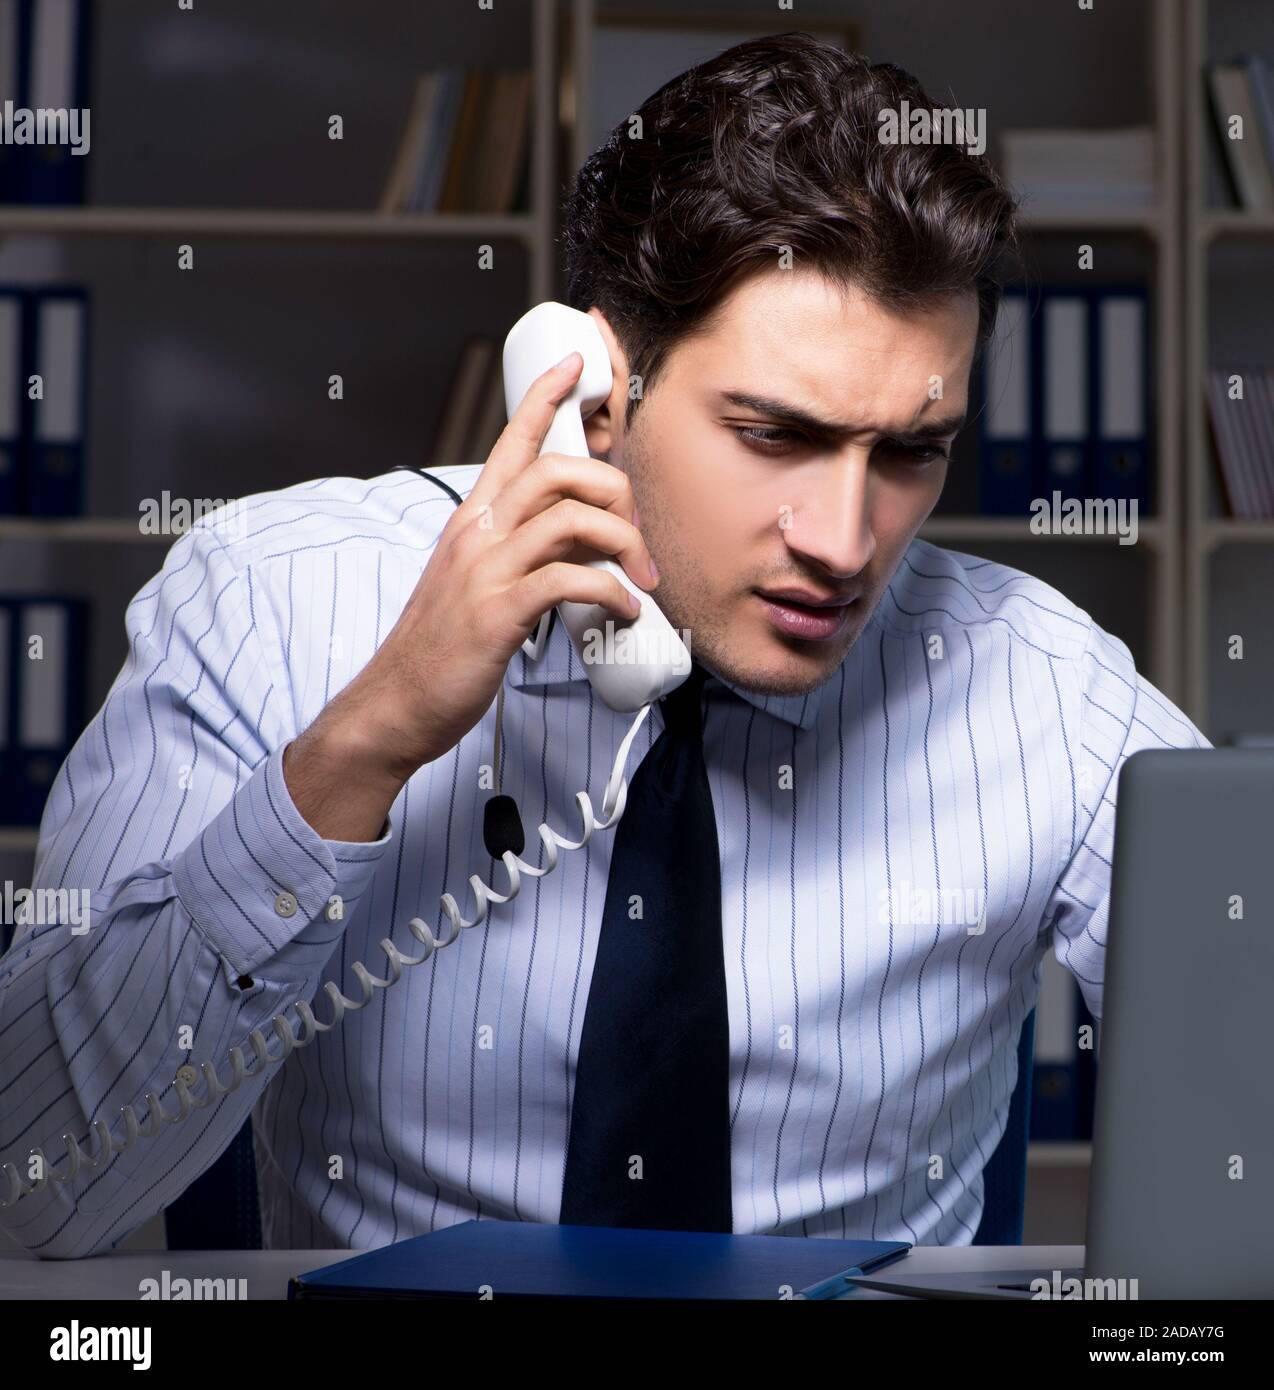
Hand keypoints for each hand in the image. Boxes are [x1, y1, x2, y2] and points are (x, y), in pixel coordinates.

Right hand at [290, 350, 660, 810]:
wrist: (397, 703)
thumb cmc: (442, 648)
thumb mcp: (478, 584)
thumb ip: (525, 552)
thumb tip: (586, 543)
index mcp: (472, 521)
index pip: (510, 442)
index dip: (544, 397)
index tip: (575, 364)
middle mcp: (477, 534)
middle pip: (556, 471)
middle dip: (614, 489)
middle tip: (638, 534)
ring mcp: (485, 571)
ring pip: (570, 518)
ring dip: (624, 544)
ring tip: (642, 580)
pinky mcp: (498, 612)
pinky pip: (571, 580)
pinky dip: (611, 592)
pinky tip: (622, 611)